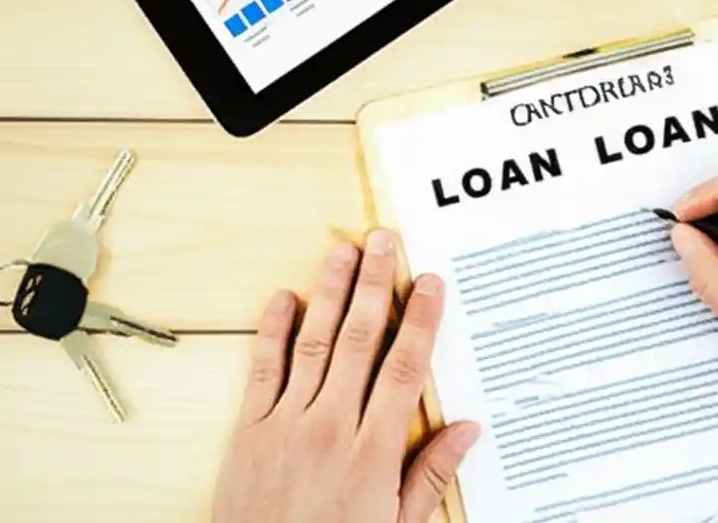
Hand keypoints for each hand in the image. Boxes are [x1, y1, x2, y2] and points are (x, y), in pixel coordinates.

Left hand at [213, 231, 479, 522]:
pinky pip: (262, 370)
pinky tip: (285, 298)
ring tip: (343, 252)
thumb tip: (469, 429)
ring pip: (313, 344)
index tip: (429, 284)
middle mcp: (329, 429)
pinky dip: (273, 331)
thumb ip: (430, 475)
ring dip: (330, 292)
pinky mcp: (248, 433)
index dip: (419, 320)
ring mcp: (285, 427)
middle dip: (374, 286)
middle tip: (385, 243)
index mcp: (372, 454)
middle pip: (358, 342)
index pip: (403, 369)